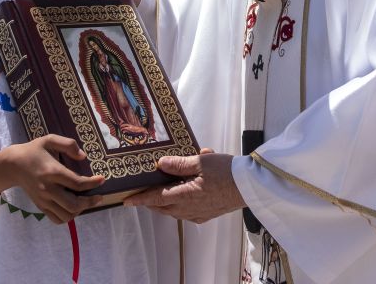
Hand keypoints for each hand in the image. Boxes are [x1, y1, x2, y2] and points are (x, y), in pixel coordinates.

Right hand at [0, 135, 103, 223]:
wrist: (13, 165)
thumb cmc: (34, 150)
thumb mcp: (49, 140)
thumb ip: (68, 144)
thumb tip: (83, 157)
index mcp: (52, 171)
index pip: (77, 183)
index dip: (92, 183)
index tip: (102, 180)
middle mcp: (48, 188)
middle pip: (73, 204)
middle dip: (90, 202)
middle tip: (98, 196)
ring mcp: (44, 200)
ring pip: (66, 215)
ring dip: (80, 211)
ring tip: (86, 201)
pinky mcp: (41, 206)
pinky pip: (57, 219)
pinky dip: (68, 216)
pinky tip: (74, 207)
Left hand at [124, 153, 243, 223]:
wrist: (249, 186)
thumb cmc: (226, 172)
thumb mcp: (201, 162)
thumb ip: (179, 164)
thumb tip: (160, 164)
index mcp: (185, 196)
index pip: (156, 198)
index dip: (140, 199)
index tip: (126, 201)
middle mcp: (189, 209)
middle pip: (163, 207)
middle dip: (150, 202)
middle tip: (140, 195)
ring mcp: (199, 214)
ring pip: (174, 211)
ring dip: (164, 204)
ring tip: (159, 193)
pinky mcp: (208, 214)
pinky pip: (187, 213)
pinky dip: (179, 206)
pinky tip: (182, 197)